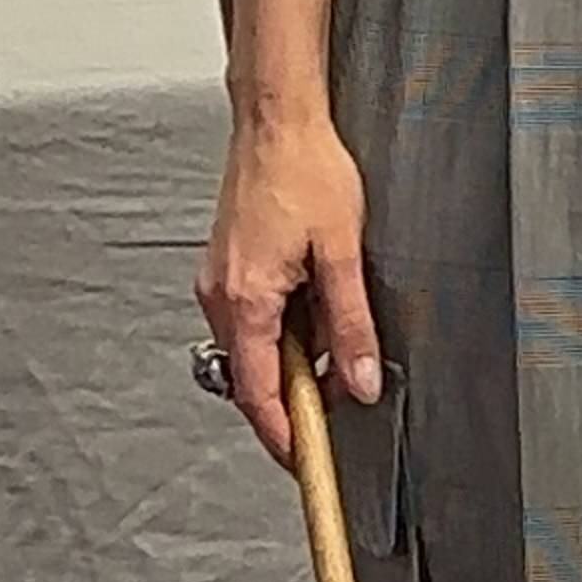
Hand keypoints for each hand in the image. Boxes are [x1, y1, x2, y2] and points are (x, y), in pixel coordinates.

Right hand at [204, 113, 379, 466]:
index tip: (308, 463)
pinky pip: (254, 318)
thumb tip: (360, 381)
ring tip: (337, 325)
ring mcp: (220, 281)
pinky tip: (315, 300)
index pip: (257, 395)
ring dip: (294, 356)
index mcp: (245, 299)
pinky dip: (285, 327)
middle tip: (344, 393)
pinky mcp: (228, 267)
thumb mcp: (343, 253)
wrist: (277, 118)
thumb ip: (351, 325)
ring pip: (256, 347)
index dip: (284, 436)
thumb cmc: (305, 169)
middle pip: (254, 376)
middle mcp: (221, 295)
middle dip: (297, 394)